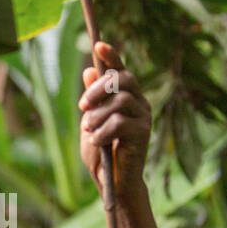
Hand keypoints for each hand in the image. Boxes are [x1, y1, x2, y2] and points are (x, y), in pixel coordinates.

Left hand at [78, 41, 151, 199]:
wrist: (111, 182)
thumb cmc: (101, 152)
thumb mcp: (91, 122)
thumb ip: (93, 99)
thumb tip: (89, 70)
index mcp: (125, 96)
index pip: (121, 70)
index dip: (111, 56)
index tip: (98, 45)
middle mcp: (138, 102)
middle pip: (122, 79)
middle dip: (97, 90)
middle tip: (82, 107)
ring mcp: (143, 117)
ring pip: (119, 101)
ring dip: (98, 116)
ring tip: (89, 131)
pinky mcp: (144, 133)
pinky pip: (120, 122)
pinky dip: (103, 132)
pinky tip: (98, 142)